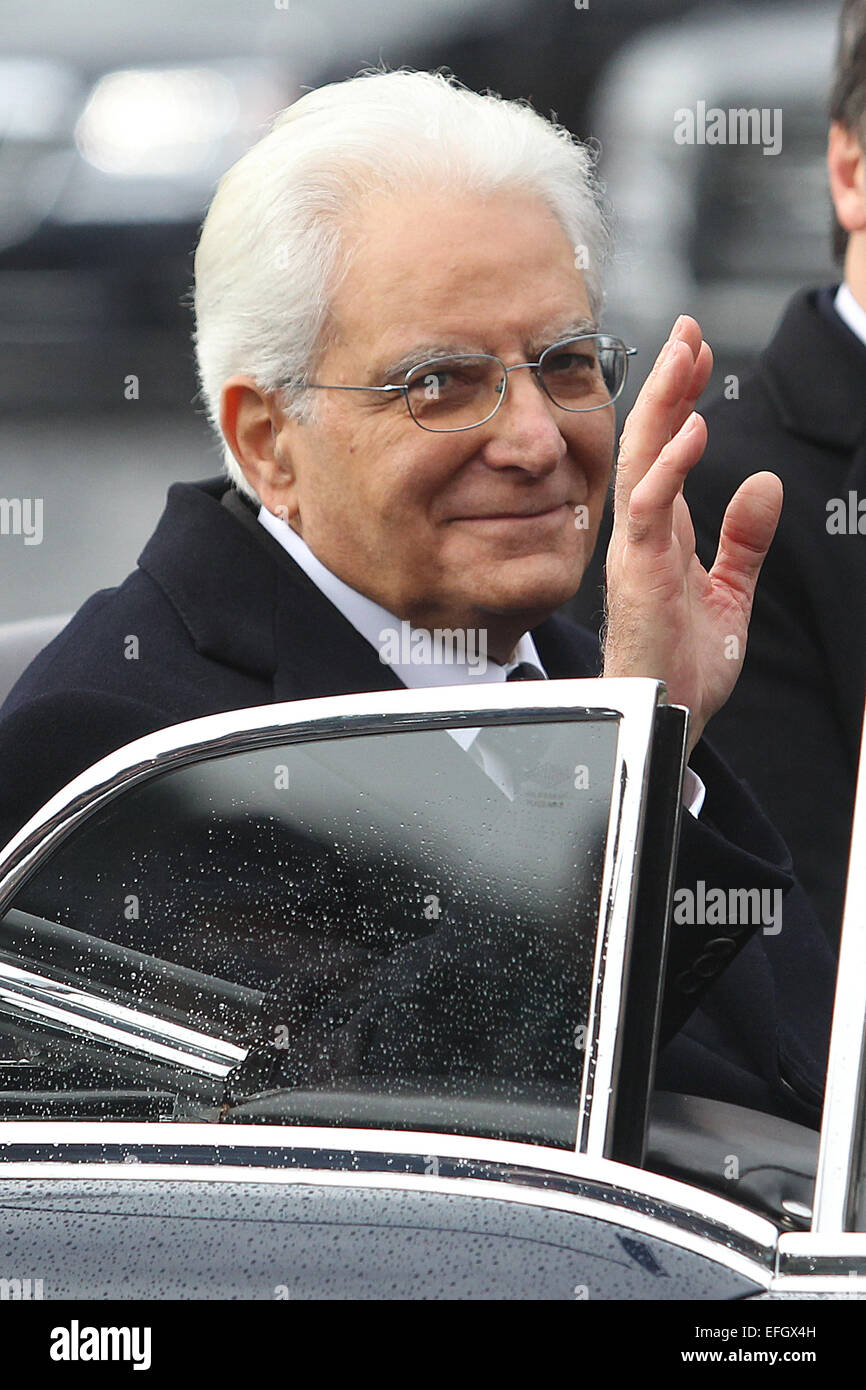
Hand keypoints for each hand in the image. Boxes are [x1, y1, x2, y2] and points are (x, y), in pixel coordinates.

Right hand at [602, 316, 782, 754]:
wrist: (669, 719)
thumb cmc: (687, 667)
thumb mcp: (731, 594)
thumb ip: (744, 540)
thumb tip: (764, 482)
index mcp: (663, 534)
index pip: (668, 451)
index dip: (682, 400)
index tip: (698, 351)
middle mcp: (643, 533)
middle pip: (650, 442)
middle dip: (669, 383)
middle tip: (689, 328)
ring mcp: (636, 550)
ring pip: (642, 462)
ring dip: (664, 406)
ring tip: (686, 354)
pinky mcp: (637, 573)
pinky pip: (650, 509)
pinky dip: (670, 466)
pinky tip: (693, 430)